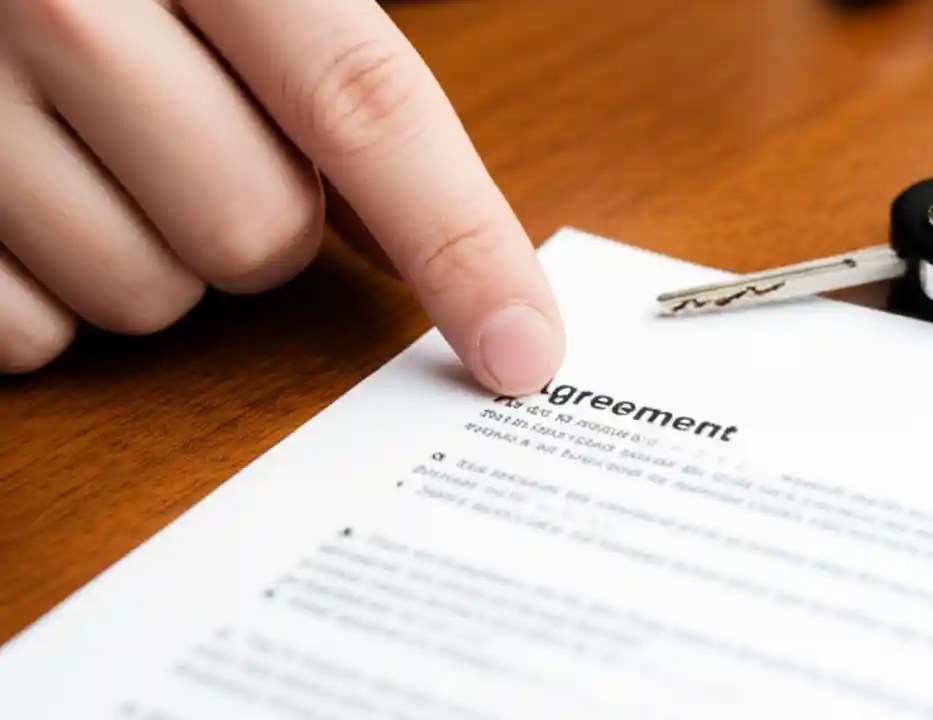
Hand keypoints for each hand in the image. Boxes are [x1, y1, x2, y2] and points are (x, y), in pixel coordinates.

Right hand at [0, 0, 563, 394]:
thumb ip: (337, 77)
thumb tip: (434, 248)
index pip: (366, 109)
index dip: (459, 242)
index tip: (522, 347)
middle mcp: (68, 5)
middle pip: (259, 235)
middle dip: (266, 221)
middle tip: (206, 142)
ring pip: (150, 296)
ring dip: (163, 259)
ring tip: (109, 160)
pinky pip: (34, 334)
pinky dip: (58, 299)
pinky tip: (39, 202)